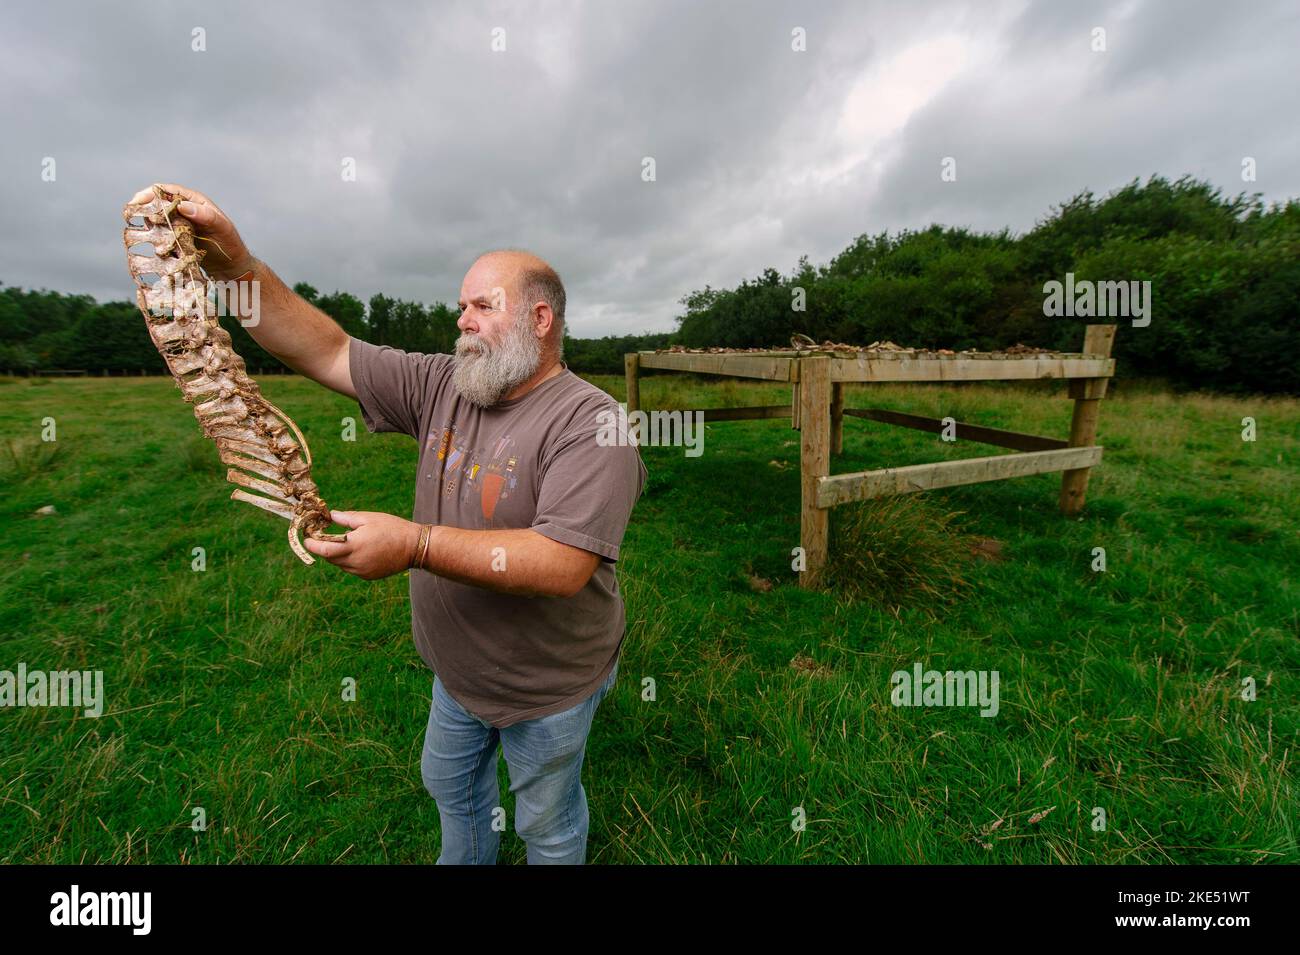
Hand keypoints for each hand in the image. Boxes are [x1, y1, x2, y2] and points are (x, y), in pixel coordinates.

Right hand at [128, 182, 254, 279]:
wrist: (232, 267)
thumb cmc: (231, 244)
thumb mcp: (222, 228)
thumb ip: (205, 216)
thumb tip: (183, 206)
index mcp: (195, 201)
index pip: (169, 191)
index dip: (151, 193)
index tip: (137, 201)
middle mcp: (184, 210)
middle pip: (158, 203)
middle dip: (143, 207)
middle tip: (131, 215)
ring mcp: (179, 225)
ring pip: (156, 220)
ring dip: (146, 224)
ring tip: (139, 230)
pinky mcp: (176, 239)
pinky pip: (160, 236)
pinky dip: (153, 238)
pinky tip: (149, 244)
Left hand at [302, 510, 421, 579]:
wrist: (414, 547)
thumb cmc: (392, 528)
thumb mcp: (368, 518)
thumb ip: (346, 518)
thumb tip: (330, 516)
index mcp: (353, 546)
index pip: (323, 550)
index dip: (312, 545)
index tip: (307, 537)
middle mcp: (354, 562)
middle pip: (329, 558)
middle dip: (324, 547)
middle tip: (324, 535)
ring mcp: (361, 572)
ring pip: (340, 564)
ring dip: (337, 554)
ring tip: (347, 541)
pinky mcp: (368, 576)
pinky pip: (351, 568)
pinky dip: (349, 560)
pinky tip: (361, 550)